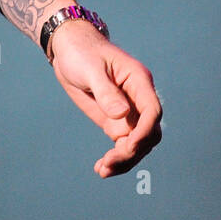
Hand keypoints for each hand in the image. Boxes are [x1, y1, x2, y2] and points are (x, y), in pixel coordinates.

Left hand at [48, 20, 162, 177]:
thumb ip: (106, 91)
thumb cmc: (81, 52)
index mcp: (138, 81)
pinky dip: (116, 158)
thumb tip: (122, 114)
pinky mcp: (115, 121)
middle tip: (109, 162)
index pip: (152, 110)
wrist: (68, 50)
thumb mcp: (90, 69)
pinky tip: (101, 168)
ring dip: (125, 160)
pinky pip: (122, 145)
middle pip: (148, 133)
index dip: (144, 131)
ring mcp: (128, 112)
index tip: (128, 146)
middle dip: (133, 150)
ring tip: (103, 169)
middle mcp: (138, 99)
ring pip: (138, 144)